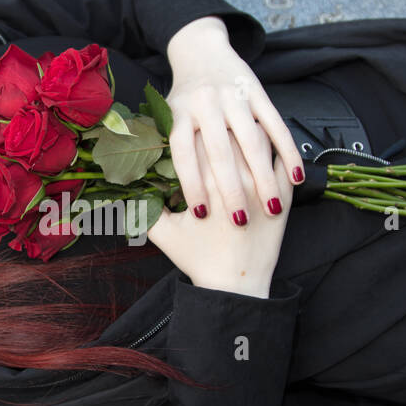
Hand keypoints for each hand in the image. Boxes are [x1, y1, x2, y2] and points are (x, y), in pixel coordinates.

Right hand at [146, 126, 291, 298]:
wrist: (235, 286)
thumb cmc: (198, 259)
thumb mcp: (162, 233)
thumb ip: (139, 205)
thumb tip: (120, 183)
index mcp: (208, 181)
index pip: (201, 139)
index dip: (194, 128)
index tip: (188, 127)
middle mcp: (238, 178)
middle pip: (230, 134)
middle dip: (221, 124)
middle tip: (213, 119)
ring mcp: (264, 186)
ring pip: (258, 140)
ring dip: (247, 130)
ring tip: (236, 125)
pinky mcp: (285, 196)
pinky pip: (283, 160)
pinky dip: (275, 147)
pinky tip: (262, 143)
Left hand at [164, 18, 303, 227]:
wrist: (201, 52)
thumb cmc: (181, 102)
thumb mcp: (164, 121)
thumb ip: (160, 153)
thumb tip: (150, 198)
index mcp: (178, 113)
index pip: (183, 154)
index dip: (192, 185)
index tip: (201, 214)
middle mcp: (205, 103)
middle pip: (220, 152)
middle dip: (231, 190)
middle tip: (240, 223)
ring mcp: (233, 97)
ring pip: (252, 141)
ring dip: (264, 177)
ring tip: (272, 208)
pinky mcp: (258, 92)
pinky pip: (276, 126)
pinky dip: (288, 151)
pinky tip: (297, 177)